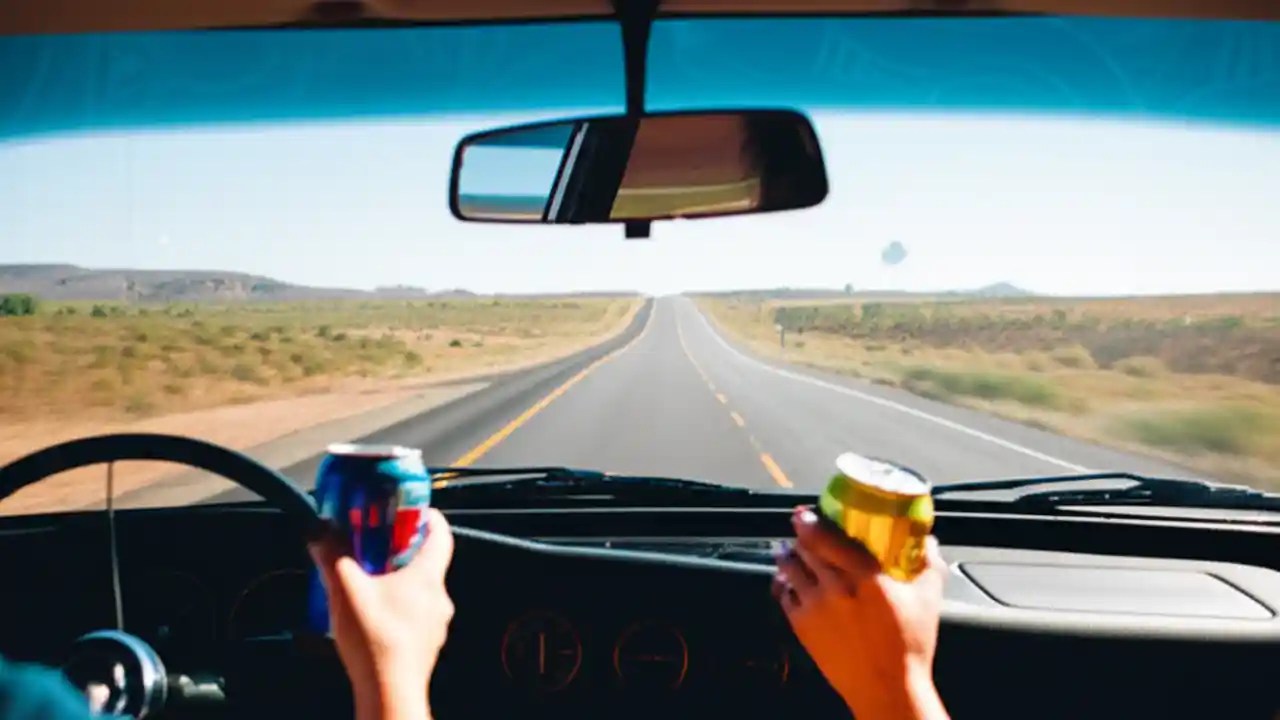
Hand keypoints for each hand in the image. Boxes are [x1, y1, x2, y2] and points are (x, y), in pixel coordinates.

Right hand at [308, 508, 454, 719]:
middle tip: (378, 547)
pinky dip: (398, 609)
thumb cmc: (375, 640)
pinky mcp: (426, 646)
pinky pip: (416, 617)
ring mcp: (436, 624)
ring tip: (370, 583)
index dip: (428, 517)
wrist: (390, 693)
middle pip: (428, 563)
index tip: (414, 509)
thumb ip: (331, 556)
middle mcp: (439, 598)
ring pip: (421, 592)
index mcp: (428, 577)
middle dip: (403, 552)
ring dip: (399, 583)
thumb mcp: (345, 590)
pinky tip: (374, 617)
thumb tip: (319, 533)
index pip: (441, 534)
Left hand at [774, 506, 948, 719]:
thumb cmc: (910, 644)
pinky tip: (788, 581)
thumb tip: (927, 541)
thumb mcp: (928, 597)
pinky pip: (783, 596)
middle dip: (799, 537)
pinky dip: (783, 583)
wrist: (887, 687)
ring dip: (787, 557)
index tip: (804, 514)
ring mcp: (814, 607)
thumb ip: (928, 563)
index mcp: (864, 576)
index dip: (809, 522)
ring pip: (789, 569)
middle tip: (800, 531)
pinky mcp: (802, 627)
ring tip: (787, 551)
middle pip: (804, 549)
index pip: (825, 538)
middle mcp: (834, 587)